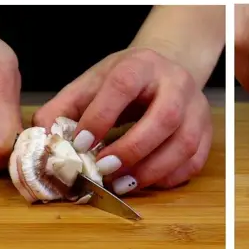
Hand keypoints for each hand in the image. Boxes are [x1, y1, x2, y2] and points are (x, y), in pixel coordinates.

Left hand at [34, 48, 212, 191]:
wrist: (166, 75)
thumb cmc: (126, 83)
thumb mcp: (94, 83)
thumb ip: (67, 106)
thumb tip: (42, 134)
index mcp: (143, 64)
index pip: (123, 86)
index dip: (101, 116)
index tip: (81, 143)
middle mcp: (177, 84)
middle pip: (164, 119)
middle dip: (132, 149)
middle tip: (105, 170)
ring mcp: (197, 110)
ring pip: (184, 145)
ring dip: (151, 171)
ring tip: (122, 184)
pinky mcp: (206, 135)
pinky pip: (193, 163)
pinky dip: (168, 178)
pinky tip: (145, 182)